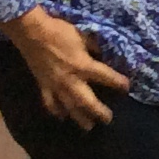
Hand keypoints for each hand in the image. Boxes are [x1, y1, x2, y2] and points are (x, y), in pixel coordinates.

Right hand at [4, 7, 128, 128]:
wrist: (31, 32)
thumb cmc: (59, 31)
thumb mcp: (83, 36)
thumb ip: (94, 47)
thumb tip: (104, 54)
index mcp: (83, 66)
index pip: (106, 77)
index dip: (118, 83)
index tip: (127, 88)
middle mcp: (71, 80)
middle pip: (87, 102)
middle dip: (98, 112)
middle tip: (108, 120)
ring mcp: (55, 85)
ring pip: (69, 107)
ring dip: (79, 118)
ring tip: (88, 127)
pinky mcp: (42, 85)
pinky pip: (49, 103)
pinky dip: (56, 111)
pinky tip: (61, 117)